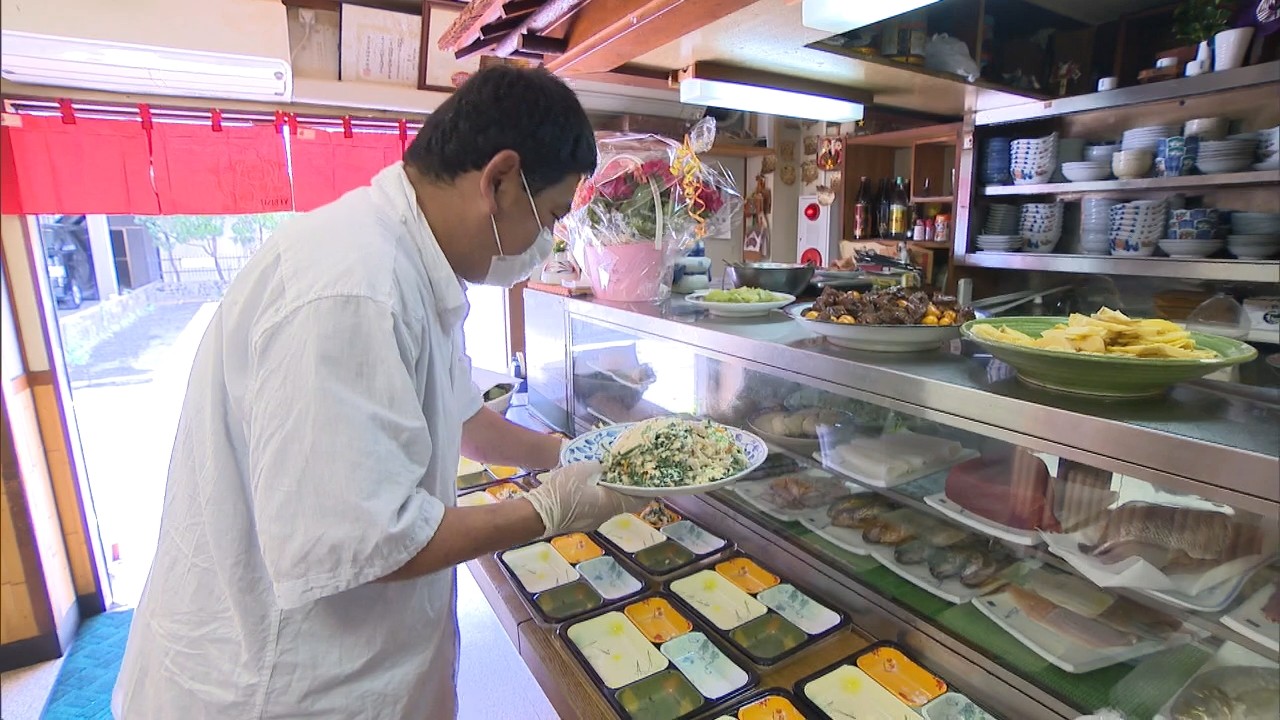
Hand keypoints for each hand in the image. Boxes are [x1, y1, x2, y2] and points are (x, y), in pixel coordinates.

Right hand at [525, 461, 648, 535]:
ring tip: (614, 474)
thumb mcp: (581, 469)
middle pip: (626, 502)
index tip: (653, 479)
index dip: (647, 489)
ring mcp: (594, 520)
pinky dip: (603, 496)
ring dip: (616, 491)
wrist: (538, 515)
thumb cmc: (562, 491)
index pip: (638, 498)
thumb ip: (598, 465)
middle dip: (631, 488)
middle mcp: (606, 515)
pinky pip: (599, 507)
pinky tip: (596, 484)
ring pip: (612, 505)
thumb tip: (607, 465)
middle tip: (633, 472)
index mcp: (611, 504)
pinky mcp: (582, 521)